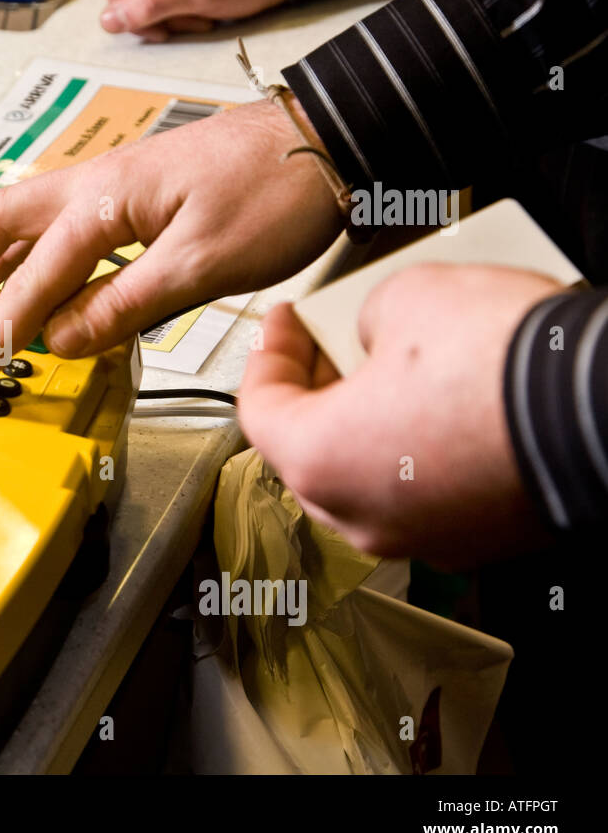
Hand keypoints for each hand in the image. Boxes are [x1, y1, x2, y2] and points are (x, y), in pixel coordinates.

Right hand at [0, 97, 343, 396]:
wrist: (328, 139)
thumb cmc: (278, 189)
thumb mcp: (203, 263)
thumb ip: (126, 303)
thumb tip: (62, 339)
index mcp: (106, 200)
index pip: (33, 279)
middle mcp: (96, 184)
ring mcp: (112, 184)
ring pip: (23, 219)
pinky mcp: (133, 192)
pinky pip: (59, 222)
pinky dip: (26, 250)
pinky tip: (25, 271)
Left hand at [238, 263, 563, 566]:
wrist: (602, 405)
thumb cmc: (503, 361)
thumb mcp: (407, 295)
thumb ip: (364, 317)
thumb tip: (376, 330)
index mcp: (319, 461)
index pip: (258, 409)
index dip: (267, 352)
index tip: (281, 323)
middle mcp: (362, 515)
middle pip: (310, 449)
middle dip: (316, 390)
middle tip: (328, 343)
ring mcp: (423, 535)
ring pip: (369, 476)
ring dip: (368, 422)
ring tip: (391, 366)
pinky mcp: (479, 537)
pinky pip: (427, 492)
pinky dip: (421, 452)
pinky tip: (443, 404)